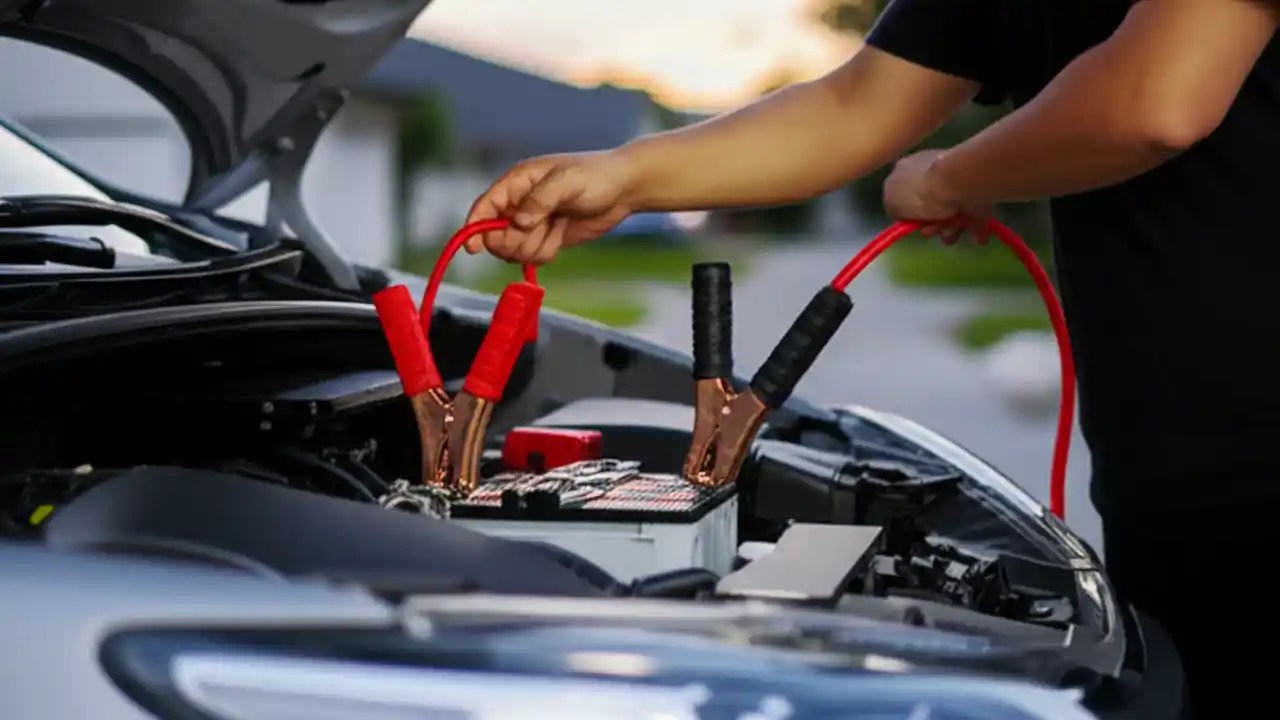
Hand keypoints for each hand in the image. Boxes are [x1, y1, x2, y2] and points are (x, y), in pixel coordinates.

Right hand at [464, 150, 638, 263]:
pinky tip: (560, 238)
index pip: (485, 206)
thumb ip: (540, 200)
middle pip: (495, 235)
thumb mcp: (567, 182)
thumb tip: (520, 222)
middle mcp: (520, 203)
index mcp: (518, 182)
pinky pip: (532, 256)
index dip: (474, 227)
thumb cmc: (596, 177)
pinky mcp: (547, 238)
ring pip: (514, 249)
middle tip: (538, 231)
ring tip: (555, 230)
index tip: (473, 248)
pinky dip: (544, 254)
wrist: (624, 190)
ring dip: (532, 248)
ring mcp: (533, 223)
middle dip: (513, 241)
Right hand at [883, 149, 992, 244]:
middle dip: (929, 224)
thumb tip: (902, 212)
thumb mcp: (891, 200)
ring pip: (949, 215)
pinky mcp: (977, 193)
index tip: (910, 223)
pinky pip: (972, 217)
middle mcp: (932, 172)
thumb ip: (893, 206)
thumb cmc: (921, 191)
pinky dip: (973, 229)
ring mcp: (956, 182)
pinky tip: (975, 238)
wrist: (960, 184)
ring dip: (948, 230)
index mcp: (909, 168)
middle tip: (932, 230)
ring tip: (951, 233)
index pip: (903, 193)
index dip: (906, 212)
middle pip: (928, 207)